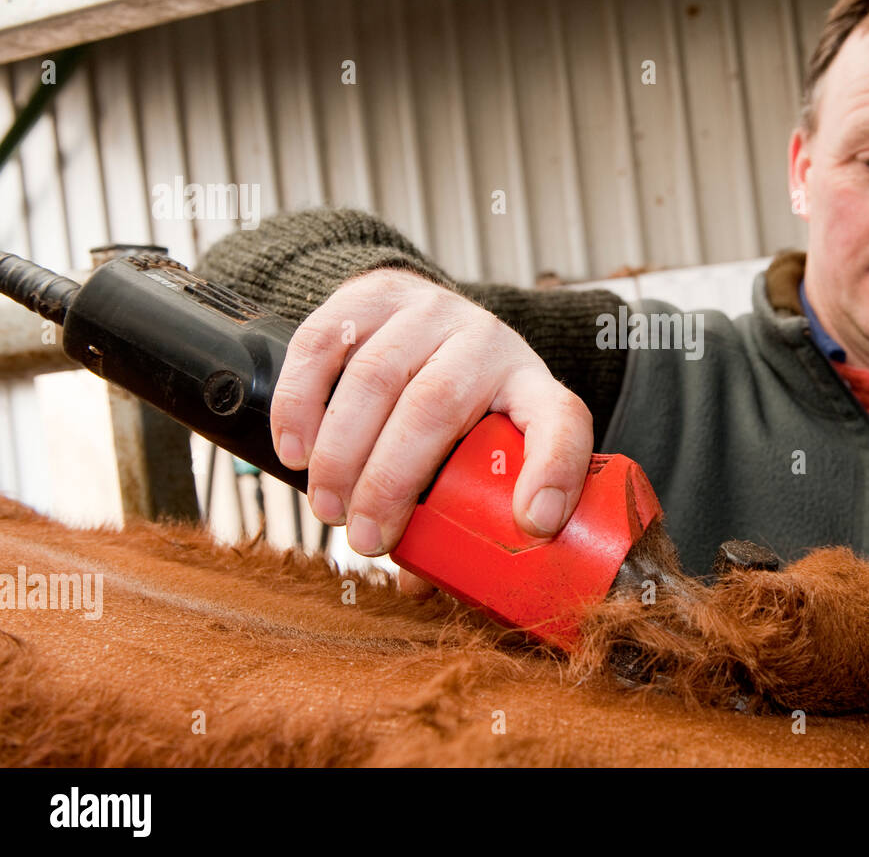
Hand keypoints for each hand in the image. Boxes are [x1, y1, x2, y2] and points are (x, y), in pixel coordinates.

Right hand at [269, 268, 592, 590]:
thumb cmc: (462, 403)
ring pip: (376, 375)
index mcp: (533, 386)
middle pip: (439, 404)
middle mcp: (487, 341)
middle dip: (394, 481)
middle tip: (365, 539)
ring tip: (327, 506)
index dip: (554, 471)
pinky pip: (325, 343)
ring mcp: (430, 310)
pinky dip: (302, 403)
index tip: (535, 525)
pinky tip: (296, 450)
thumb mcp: (482, 449)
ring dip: (342, 450)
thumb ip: (460, 513)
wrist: (428, 315)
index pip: (562, 421)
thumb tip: (416, 585)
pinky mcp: (372, 293)